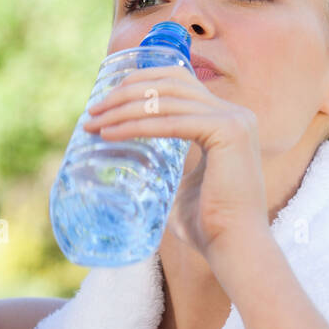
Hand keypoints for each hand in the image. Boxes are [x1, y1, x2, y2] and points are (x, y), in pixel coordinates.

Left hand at [82, 63, 268, 256]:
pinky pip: (171, 123)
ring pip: (166, 101)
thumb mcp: (181, 183)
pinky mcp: (229, 132)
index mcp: (226, 119)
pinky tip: (110, 134)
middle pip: (171, 84)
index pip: (179, 83)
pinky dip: (137, 126)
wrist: (234, 246)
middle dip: (126, 92)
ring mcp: (235, 120)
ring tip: (94, 123)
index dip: (140, 82)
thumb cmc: (207, 223)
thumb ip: (165, 166)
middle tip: (93, 111)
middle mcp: (235, 113)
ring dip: (124, 109)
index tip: (106, 101)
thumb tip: (132, 166)